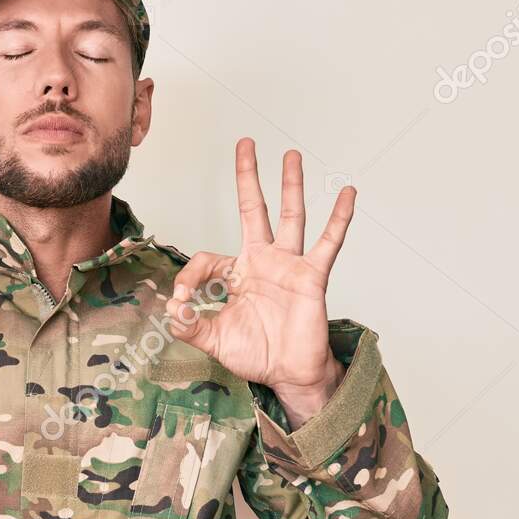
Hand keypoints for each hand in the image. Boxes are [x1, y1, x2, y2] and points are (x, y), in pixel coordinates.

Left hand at [168, 138, 355, 422]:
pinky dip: (339, 219)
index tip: (182, 300)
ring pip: (291, 216)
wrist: (289, 375)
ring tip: (291, 155)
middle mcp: (263, 261)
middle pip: (254, 209)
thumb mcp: (213, 341)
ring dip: (291, 185)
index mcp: (237, 274)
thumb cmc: (256, 356)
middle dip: (248, 177)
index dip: (189, 275)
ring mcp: (289, 265)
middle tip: (245, 144)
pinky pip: (328, 243)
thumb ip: (189, 326)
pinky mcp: (312, 276)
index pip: (207, 257)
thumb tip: (171, 310)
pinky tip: (347, 193)